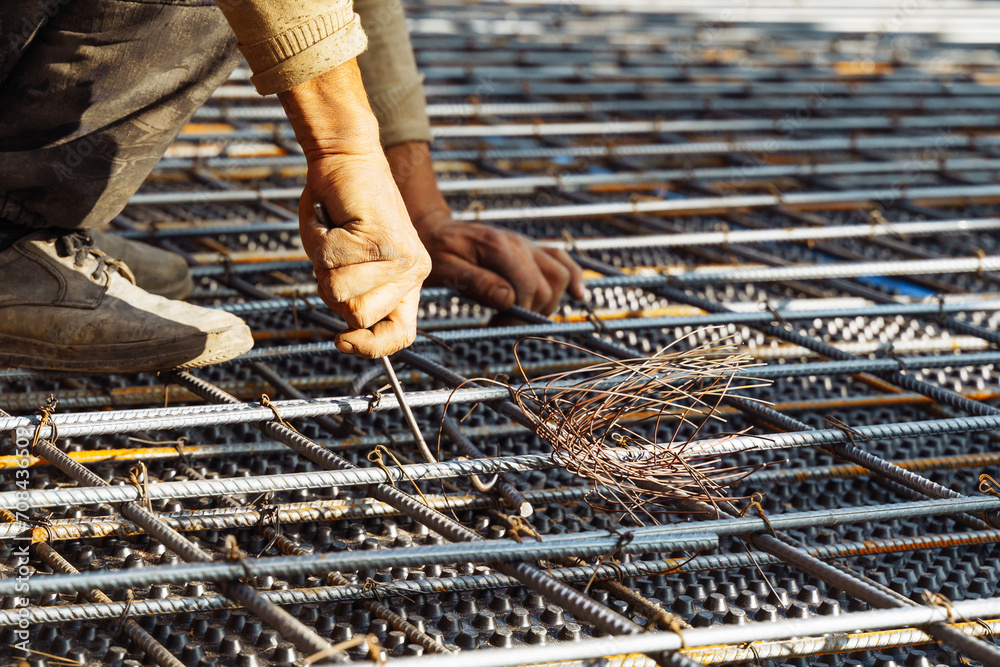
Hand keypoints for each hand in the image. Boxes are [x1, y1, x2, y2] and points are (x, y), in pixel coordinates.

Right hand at [280, 61, 430, 357]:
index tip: (342, 343)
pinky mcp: (381, 241)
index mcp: (408, 282)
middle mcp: (413, 273)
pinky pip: (331, 262)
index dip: (372, 348)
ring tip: (336, 234)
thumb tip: (349, 337)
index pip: (401, 335)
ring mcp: (400, 259)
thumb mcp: (348, 261)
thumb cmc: (341, 209)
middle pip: (356, 317)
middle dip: (332, 288)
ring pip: (340, 293)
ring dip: (323, 263)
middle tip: (336, 252)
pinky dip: (319, 240)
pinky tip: (334, 220)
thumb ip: (352, 295)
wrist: (348, 157)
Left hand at [384, 142, 584, 314]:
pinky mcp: (530, 250)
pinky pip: (561, 260)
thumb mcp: (446, 268)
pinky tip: (578, 296)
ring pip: (560, 274)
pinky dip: (574, 278)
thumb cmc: (436, 251)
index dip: (518, 313)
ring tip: (526, 315)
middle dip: (531, 311)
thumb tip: (508, 301)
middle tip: (504, 323)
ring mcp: (527, 245)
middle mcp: (519, 243)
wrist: (435, 229)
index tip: (497, 327)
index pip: (526, 287)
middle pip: (547, 285)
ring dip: (551, 301)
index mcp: (498, 247)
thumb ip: (477, 283)